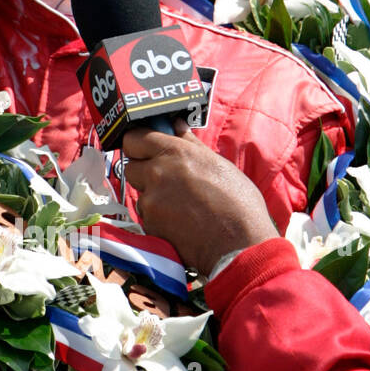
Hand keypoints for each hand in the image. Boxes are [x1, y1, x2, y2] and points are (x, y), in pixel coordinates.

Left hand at [121, 119, 278, 275]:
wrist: (238, 245)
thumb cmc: (237, 203)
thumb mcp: (218, 164)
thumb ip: (190, 144)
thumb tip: (177, 125)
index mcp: (175, 152)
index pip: (134, 138)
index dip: (138, 144)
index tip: (145, 148)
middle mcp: (157, 173)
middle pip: (131, 166)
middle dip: (144, 170)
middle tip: (166, 178)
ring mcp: (151, 201)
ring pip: (140, 193)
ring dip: (152, 196)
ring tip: (180, 204)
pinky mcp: (150, 225)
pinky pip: (146, 216)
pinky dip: (158, 218)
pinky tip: (179, 221)